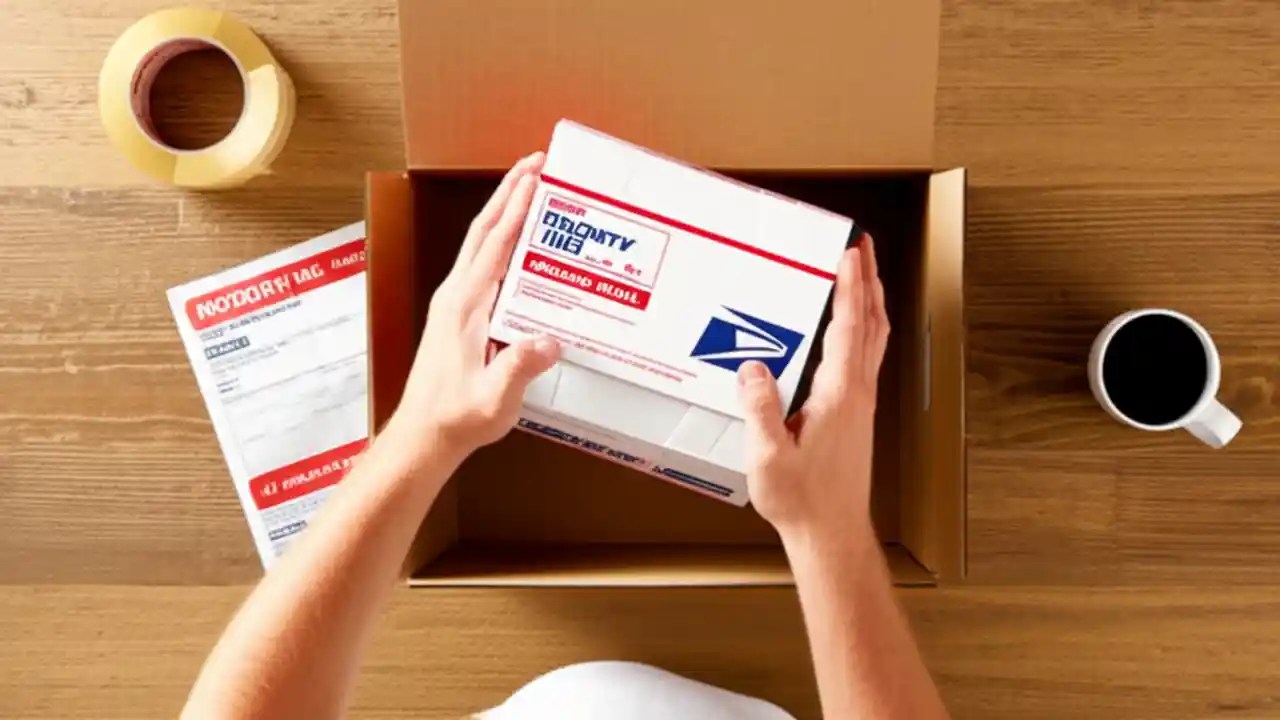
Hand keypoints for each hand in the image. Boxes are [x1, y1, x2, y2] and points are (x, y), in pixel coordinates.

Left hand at [384, 152, 559, 467]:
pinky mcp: (459, 317)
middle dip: (510, 193)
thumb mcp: (494, 398)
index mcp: (465, 304)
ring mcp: (455, 304)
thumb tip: (550, 341)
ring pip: (481, 244)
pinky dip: (503, 243)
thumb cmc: (455, 418)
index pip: (495, 241)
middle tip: (537, 164)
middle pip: (484, 230)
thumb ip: (519, 368)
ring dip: (505, 214)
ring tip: (533, 192)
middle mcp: (456, 295)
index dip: (517, 204)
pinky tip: (523, 248)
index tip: (536, 172)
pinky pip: (484, 266)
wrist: (424, 437)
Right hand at [736, 234, 888, 544]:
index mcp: (839, 396)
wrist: (832, 534)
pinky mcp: (858, 416)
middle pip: (871, 324)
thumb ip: (761, 410)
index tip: (851, 253)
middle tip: (865, 248)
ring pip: (875, 340)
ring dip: (871, 302)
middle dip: (868, 281)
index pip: (848, 328)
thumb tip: (753, 369)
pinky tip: (855, 330)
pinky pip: (868, 358)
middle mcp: (858, 394)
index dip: (850, 288)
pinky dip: (866, 329)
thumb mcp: (769, 457)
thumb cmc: (803, 502)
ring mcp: (862, 405)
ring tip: (864, 276)